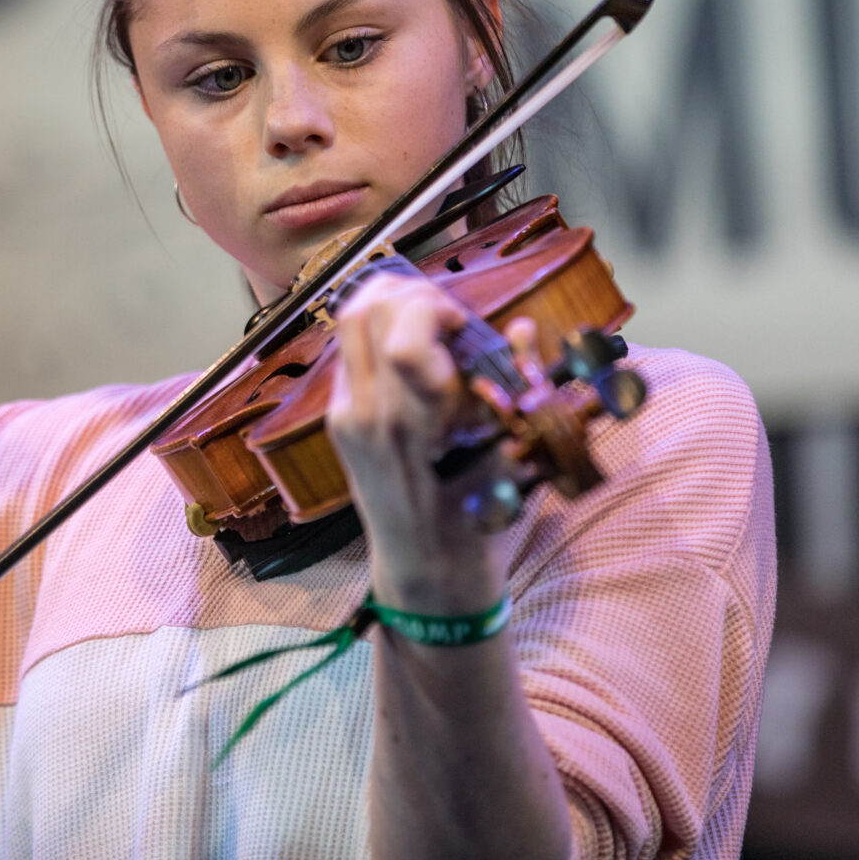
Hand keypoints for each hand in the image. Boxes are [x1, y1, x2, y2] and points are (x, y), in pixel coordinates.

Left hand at [325, 271, 500, 615]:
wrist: (424, 567)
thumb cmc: (472, 520)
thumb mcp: (503, 454)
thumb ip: (512, 386)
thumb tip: (522, 327)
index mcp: (408, 426)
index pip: (400, 340)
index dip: (434, 310)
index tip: (464, 324)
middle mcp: (364, 415)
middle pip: (362, 310)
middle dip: (411, 292)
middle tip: (447, 315)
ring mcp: (343, 415)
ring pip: (348, 322)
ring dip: (390, 303)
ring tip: (429, 322)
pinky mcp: (335, 418)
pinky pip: (348, 349)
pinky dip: (377, 330)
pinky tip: (411, 349)